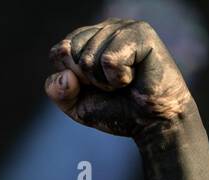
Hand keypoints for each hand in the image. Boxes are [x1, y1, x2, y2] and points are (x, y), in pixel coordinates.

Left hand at [43, 19, 190, 140]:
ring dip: (104, 81)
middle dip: (86, 79)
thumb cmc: (117, 109)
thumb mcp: (76, 104)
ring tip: (124, 82)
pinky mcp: (141, 33)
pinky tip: (134, 77)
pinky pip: (108, 59)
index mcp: (89, 38)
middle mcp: (106, 27)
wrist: (151, 123)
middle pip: (70, 52)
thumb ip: (57, 90)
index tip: (93, 86)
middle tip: (111, 85)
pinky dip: (118, 78)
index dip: (71, 77)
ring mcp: (124, 27)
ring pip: (88, 58)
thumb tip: (66, 75)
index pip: (58, 52)